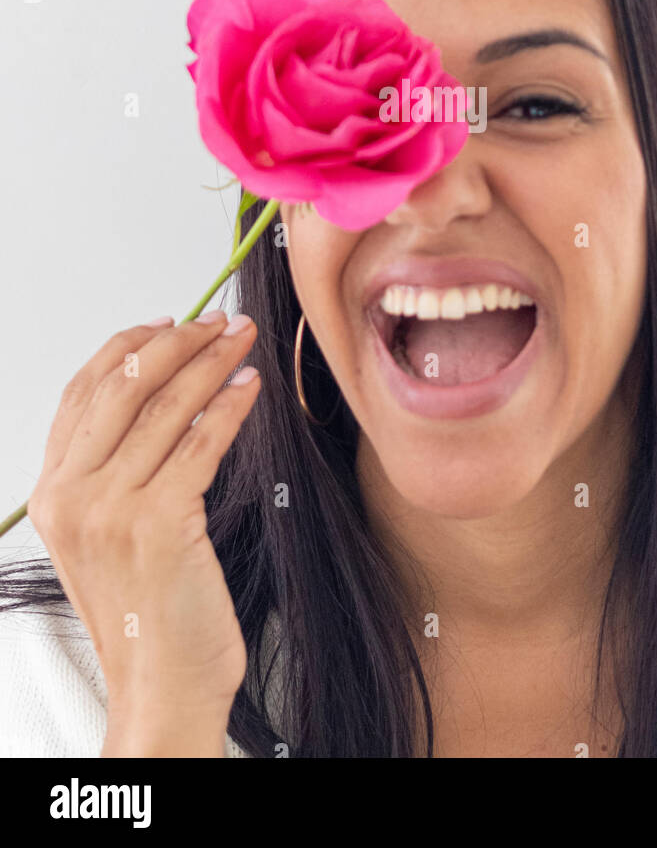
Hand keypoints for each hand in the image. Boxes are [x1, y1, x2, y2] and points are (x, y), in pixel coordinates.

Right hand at [28, 311, 259, 725]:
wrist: (162, 689)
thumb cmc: (148, 614)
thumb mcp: (107, 537)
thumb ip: (116, 473)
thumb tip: (161, 395)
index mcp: (52, 494)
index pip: (83, 392)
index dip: (127, 347)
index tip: (168, 322)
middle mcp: (72, 497)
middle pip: (123, 386)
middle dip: (177, 342)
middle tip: (219, 322)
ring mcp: (111, 510)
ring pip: (167, 407)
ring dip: (212, 363)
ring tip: (241, 342)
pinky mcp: (160, 523)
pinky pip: (202, 442)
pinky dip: (230, 407)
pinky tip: (249, 389)